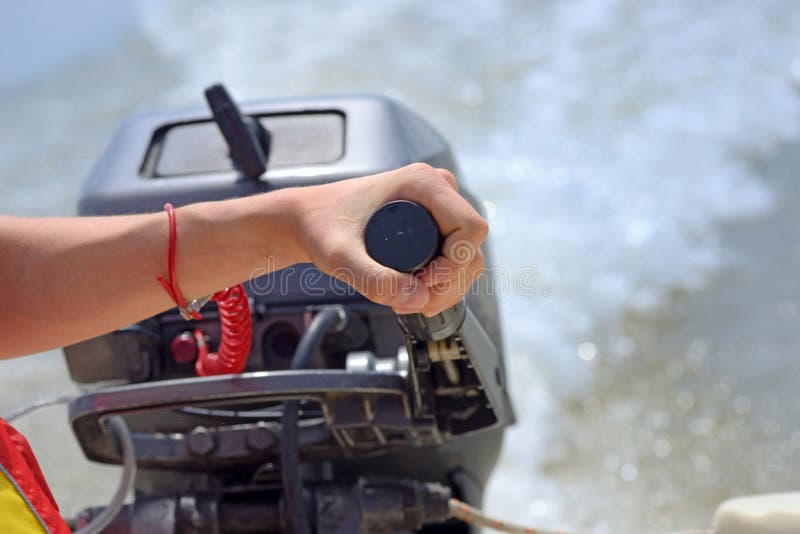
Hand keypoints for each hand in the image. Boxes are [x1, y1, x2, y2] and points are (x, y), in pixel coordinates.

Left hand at [291, 163, 488, 315]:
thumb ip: (374, 281)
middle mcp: (439, 189)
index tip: (420, 282)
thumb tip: (418, 297)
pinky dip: (443, 283)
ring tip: (406, 301)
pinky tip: (414, 294)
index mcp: (425, 183)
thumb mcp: (341, 257)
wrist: (309, 219)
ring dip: (446, 289)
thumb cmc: (322, 227)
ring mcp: (439, 205)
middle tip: (408, 301)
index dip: (454, 266)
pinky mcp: (435, 221)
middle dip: (447, 284)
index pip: (471, 230)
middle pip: (471, 248)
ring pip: (467, 257)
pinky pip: (456, 257)